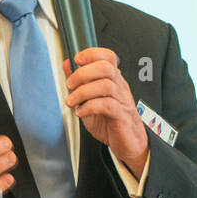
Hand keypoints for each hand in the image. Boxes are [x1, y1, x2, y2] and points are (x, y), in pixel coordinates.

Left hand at [62, 48, 147, 175]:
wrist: (129, 143)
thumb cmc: (111, 121)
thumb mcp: (90, 99)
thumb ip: (79, 82)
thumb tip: (67, 65)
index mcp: (113, 80)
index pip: (108, 57)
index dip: (92, 54)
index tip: (76, 59)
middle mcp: (119, 87)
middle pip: (105, 67)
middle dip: (82, 73)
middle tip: (70, 84)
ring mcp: (122, 100)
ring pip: (105, 85)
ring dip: (83, 92)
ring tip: (72, 101)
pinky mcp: (121, 115)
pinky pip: (107, 105)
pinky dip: (89, 107)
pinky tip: (81, 112)